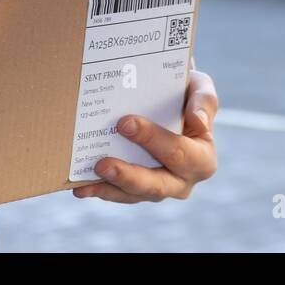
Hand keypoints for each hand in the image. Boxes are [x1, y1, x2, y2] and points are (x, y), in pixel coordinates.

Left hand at [73, 69, 218, 202]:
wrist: (170, 104)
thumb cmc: (187, 96)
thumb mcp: (201, 88)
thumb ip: (204, 101)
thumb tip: (198, 121)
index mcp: (202, 158)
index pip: (179, 152)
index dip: (153, 139)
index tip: (125, 122)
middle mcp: (183, 180)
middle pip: (157, 186)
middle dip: (128, 176)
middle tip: (102, 164)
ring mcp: (159, 188)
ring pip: (134, 195)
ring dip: (109, 189)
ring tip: (84, 183)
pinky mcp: (138, 191)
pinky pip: (119, 195)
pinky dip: (99, 191)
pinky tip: (80, 187)